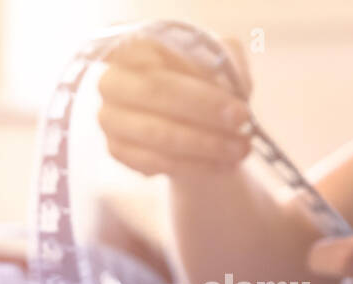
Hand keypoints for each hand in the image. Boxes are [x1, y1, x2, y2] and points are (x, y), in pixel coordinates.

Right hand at [96, 35, 252, 177]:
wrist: (188, 113)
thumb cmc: (203, 78)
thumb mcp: (222, 59)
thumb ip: (227, 64)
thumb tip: (231, 91)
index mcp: (135, 48)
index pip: (162, 66)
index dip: (199, 92)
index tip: (240, 112)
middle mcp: (113, 81)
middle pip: (154, 97)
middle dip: (203, 116)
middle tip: (242, 130)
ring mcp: (110, 118)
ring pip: (156, 135)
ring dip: (203, 146)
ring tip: (238, 150)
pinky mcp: (116, 149)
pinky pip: (152, 162)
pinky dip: (190, 166)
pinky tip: (218, 164)